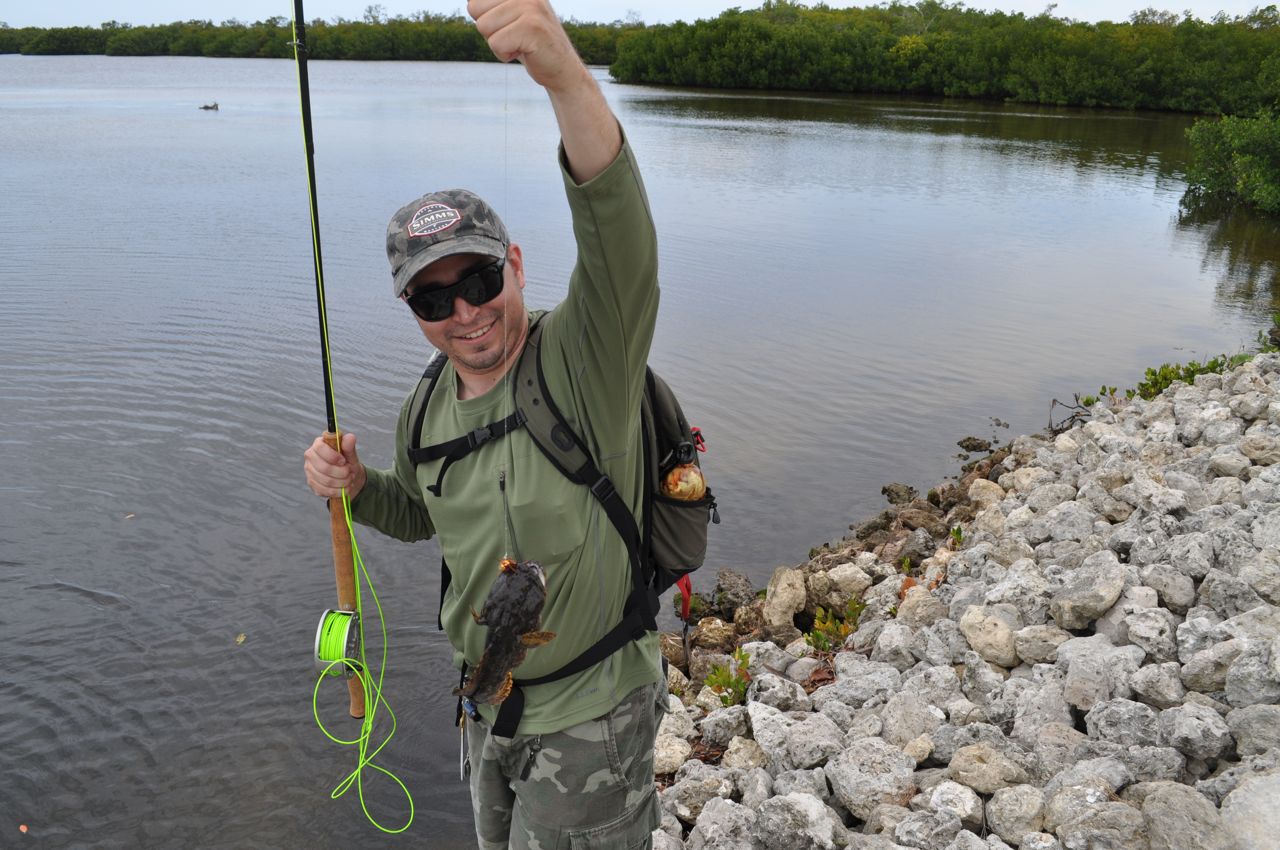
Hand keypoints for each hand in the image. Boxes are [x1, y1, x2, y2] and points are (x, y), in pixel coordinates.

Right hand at [303, 432, 366, 500]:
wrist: (349, 477)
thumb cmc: (348, 462)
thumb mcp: (351, 454)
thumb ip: (349, 447)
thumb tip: (350, 437)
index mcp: (319, 444)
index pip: (319, 447)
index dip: (332, 456)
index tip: (344, 461)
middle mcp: (311, 457)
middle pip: (323, 467)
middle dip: (341, 472)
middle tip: (350, 472)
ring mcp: (309, 471)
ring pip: (325, 480)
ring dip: (342, 482)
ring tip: (349, 479)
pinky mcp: (312, 484)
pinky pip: (325, 490)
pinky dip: (338, 490)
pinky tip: (344, 487)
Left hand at [468, 0, 585, 93]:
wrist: (562, 69)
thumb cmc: (529, 43)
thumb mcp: (507, 16)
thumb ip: (488, 5)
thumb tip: (470, 2)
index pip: (474, 0)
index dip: (485, 18)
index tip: (507, 25)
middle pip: (475, 9)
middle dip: (490, 30)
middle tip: (514, 36)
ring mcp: (530, 6)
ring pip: (483, 26)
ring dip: (498, 43)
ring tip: (519, 43)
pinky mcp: (532, 26)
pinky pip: (495, 43)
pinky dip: (505, 54)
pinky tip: (524, 52)